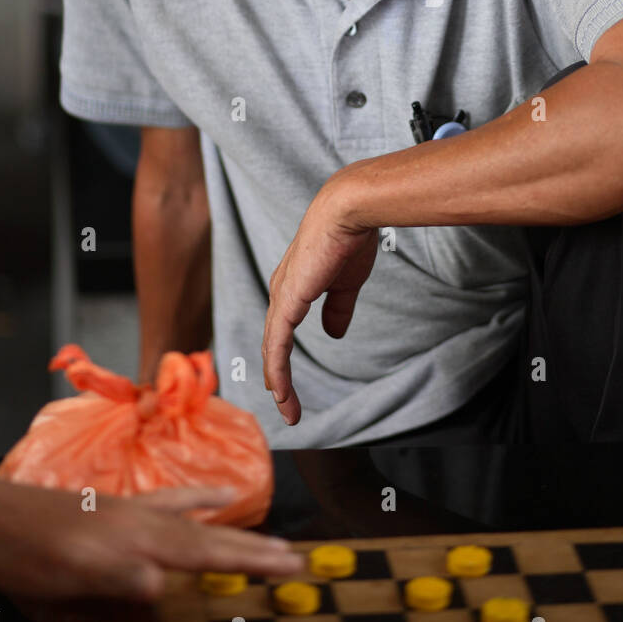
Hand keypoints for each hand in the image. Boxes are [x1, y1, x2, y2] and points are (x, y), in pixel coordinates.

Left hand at [0, 470, 303, 611]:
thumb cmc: (27, 566)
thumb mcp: (64, 596)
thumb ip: (116, 590)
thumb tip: (163, 589)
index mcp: (132, 552)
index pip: (201, 561)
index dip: (245, 566)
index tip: (286, 569)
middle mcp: (143, 527)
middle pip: (210, 543)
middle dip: (256, 554)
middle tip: (298, 561)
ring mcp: (137, 514)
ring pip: (200, 526)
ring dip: (241, 536)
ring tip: (279, 543)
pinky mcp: (126, 507)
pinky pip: (174, 500)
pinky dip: (203, 498)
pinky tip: (228, 499)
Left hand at [262, 182, 378, 426]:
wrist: (348, 212)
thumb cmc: (350, 239)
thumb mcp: (346, 282)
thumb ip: (337, 308)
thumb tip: (334, 333)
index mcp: (293, 286)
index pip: (281, 330)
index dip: (282, 358)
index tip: (288, 385)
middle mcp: (281, 292)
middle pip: (273, 344)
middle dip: (277, 377)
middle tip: (287, 406)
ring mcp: (282, 297)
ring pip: (273, 349)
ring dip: (278, 382)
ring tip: (287, 410)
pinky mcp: (288, 301)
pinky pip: (278, 345)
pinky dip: (278, 371)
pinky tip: (280, 392)